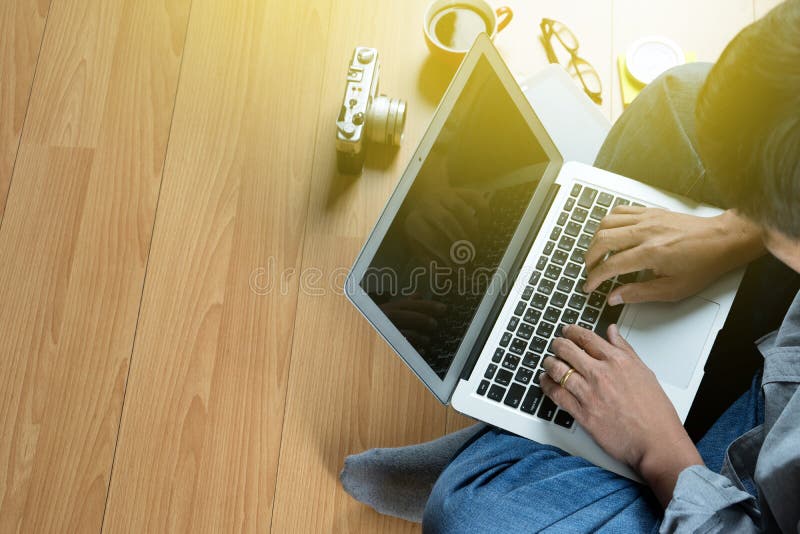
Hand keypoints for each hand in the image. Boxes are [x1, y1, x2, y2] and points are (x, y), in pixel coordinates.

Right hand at [379, 295, 445, 346]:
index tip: (444, 308)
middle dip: (422, 318)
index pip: (409, 303)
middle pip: (404, 314)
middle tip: (435, 324)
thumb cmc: (374, 324)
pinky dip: (410, 348)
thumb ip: (405, 303)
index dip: (428, 305)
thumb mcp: (389, 310)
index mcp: (387, 308)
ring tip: (428, 340)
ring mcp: (380, 330)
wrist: (356, 339)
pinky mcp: (379, 344)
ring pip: (399, 330)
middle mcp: (382, 317)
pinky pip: (395, 346)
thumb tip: (419, 295)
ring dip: (417, 335)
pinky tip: (421, 351)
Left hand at [404, 189, 488, 265]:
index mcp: (415, 221)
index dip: (447, 255)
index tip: (458, 268)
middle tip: (470, 257)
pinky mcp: (459, 190)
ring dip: (472, 230)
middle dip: (461, 241)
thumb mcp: (419, 245)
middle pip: (446, 221)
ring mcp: (444, 195)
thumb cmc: (423, 228)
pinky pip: (475, 198)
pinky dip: (484, 212)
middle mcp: (428, 205)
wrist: (424, 197)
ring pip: (461, 209)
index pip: (432, 239)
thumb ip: (430, 261)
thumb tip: (444, 275)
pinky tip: (484, 227)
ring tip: (476, 246)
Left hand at [540, 324, 702, 505]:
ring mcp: (589, 393)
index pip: (586, 337)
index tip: (567, 331)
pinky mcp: (582, 413)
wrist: (656, 442)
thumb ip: (625, 349)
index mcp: (618, 361)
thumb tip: (612, 332)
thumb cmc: (655, 412)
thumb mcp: (644, 372)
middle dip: (557, 345)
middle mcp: (601, 374)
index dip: (572, 331)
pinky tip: (546, 382)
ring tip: (549, 363)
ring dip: (549, 363)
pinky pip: (556, 394)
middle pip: (567, 349)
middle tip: (556, 346)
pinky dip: (547, 385)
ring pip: (557, 369)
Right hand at [583, 207, 763, 303]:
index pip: (611, 266)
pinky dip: (609, 222)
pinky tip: (610, 233)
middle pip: (602, 241)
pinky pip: (620, 211)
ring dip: (596, 239)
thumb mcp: (673, 289)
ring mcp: (647, 219)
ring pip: (606, 223)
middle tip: (591, 270)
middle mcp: (646, 233)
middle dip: (590, 258)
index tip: (590, 286)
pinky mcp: (650, 211)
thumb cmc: (703, 264)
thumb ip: (640, 294)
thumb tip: (615, 297)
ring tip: (598, 253)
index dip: (595, 278)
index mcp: (651, 254)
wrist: (722, 240)